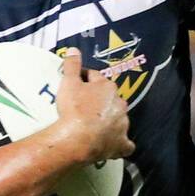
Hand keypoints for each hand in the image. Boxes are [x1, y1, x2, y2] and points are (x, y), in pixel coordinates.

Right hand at [53, 48, 133, 162]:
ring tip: (96, 126)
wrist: (78, 139)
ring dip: (111, 121)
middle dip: (101, 101)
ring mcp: (122, 125)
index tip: (76, 84)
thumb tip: (73, 49)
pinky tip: (115, 146)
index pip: (96, 78)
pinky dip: (121, 144)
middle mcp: (119, 104)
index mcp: (107, 87)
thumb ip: (71, 65)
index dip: (85, 80)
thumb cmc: (73, 109)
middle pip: (110, 99)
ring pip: (119, 119)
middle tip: (85, 107)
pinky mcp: (121, 144)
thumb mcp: (68, 83)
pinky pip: (126, 144)